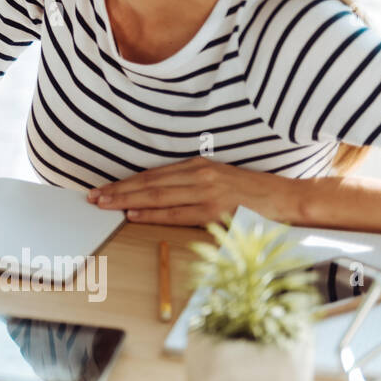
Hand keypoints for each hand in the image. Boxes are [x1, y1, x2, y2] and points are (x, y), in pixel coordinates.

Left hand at [86, 156, 300, 225]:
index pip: (152, 175)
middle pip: (149, 183)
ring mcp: (207, 191)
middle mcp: (199, 174)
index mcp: (198, 165)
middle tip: (93, 196)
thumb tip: (157, 196)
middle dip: (118, 190)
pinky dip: (152, 214)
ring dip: (127, 201)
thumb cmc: (253, 194)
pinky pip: (177, 212)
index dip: (125, 182)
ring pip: (157, 196)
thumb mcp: (218, 180)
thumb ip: (190, 184)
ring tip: (104, 204)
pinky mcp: (215, 208)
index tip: (103, 188)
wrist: (287, 199)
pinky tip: (133, 215)